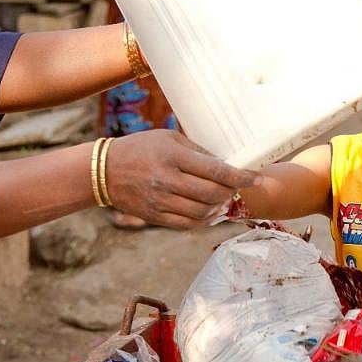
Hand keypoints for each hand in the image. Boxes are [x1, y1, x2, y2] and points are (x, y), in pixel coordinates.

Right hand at [104, 130, 257, 229]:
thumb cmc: (140, 148)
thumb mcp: (168, 138)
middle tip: (236, 186)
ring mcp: (161, 202)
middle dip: (231, 192)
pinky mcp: (155, 217)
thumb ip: (197, 151)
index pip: (216, 171)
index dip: (241, 177)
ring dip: (219, 206)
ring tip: (221, 197)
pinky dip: (204, 219)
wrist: (104, 171)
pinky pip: (189, 224)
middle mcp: (167, 180)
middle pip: (213, 194)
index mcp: (173, 156)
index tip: (256, 178)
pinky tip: (208, 210)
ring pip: (203, 212)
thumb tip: (226, 164)